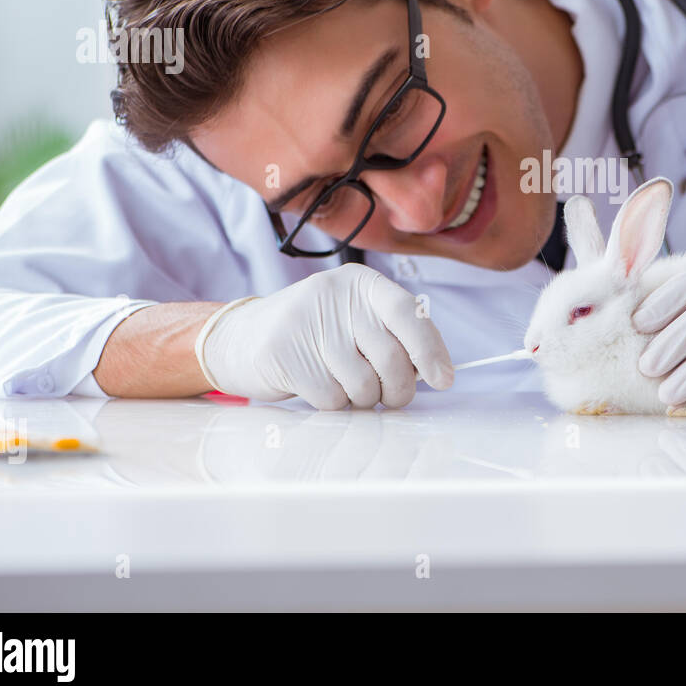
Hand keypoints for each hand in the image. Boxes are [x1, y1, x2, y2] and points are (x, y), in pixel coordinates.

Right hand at [194, 263, 454, 409]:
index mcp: (360, 282)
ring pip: (362, 385)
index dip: (430, 350)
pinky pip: (331, 398)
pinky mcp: (282, 354)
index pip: (408, 313)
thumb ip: (393, 336)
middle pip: (391, 358)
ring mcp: (305, 322)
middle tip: (389, 396)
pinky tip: (318, 386)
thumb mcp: (355, 319)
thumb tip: (438, 372)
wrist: (241, 338)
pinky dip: (333, 403)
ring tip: (346, 385)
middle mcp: (335, 295)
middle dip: (398, 390)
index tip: (444, 379)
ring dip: (362, 399)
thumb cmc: (315, 335)